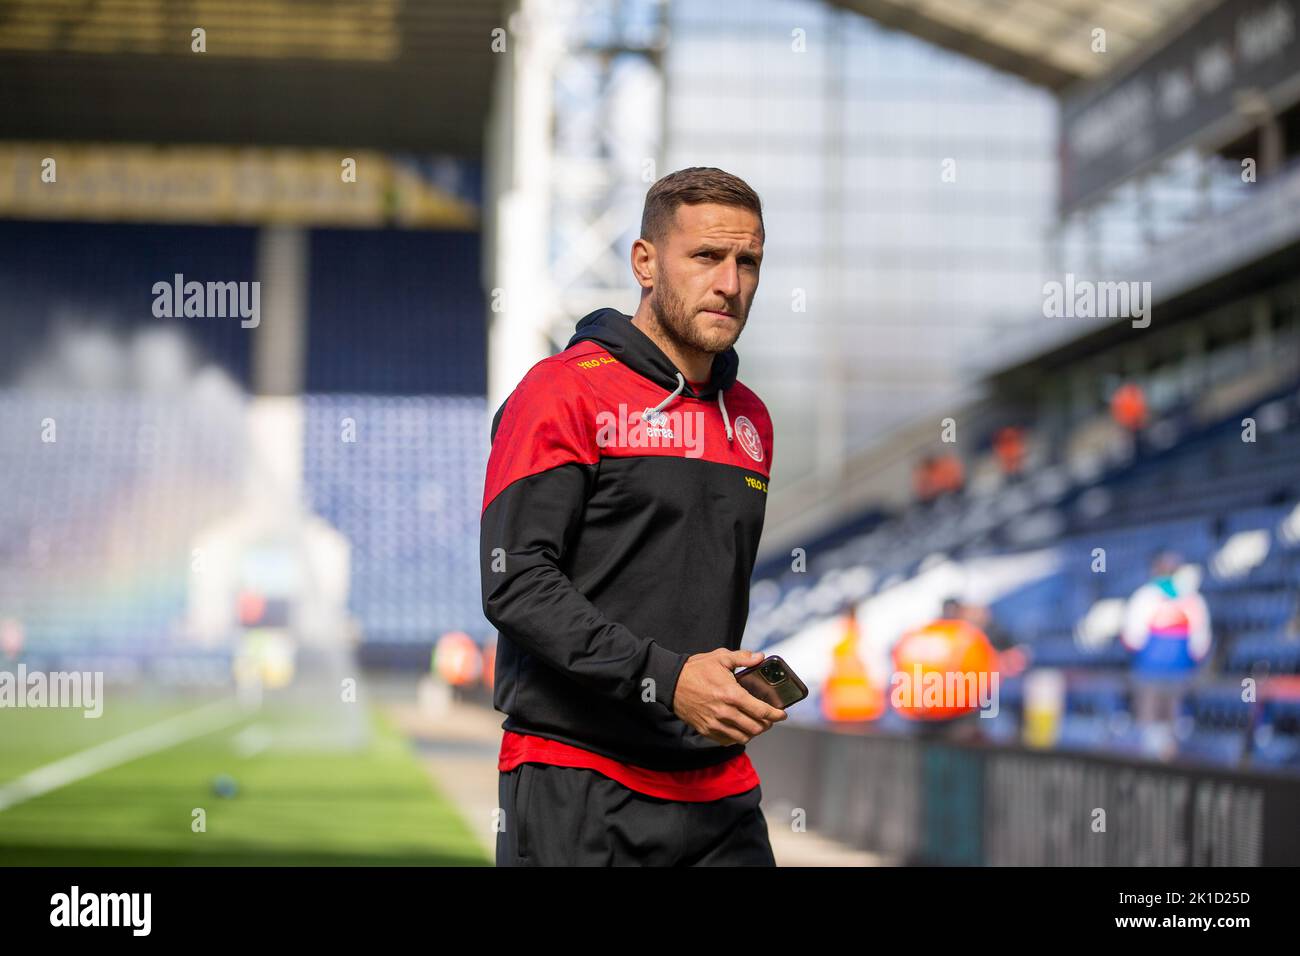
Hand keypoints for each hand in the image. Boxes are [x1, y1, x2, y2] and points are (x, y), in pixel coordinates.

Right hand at [672, 649, 786, 744]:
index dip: (776, 714)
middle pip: (755, 728)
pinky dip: (737, 737)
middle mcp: (725, 712)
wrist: (671, 682)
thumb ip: (743, 658)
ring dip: (753, 733)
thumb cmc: (696, 669)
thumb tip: (761, 657)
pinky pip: (727, 741)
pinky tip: (739, 729)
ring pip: (743, 737)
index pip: (762, 711)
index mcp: (732, 694)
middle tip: (769, 719)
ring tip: (756, 725)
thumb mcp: (721, 657)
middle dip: (767, 724)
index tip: (782, 714)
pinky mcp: (706, 730)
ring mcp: (715, 723)